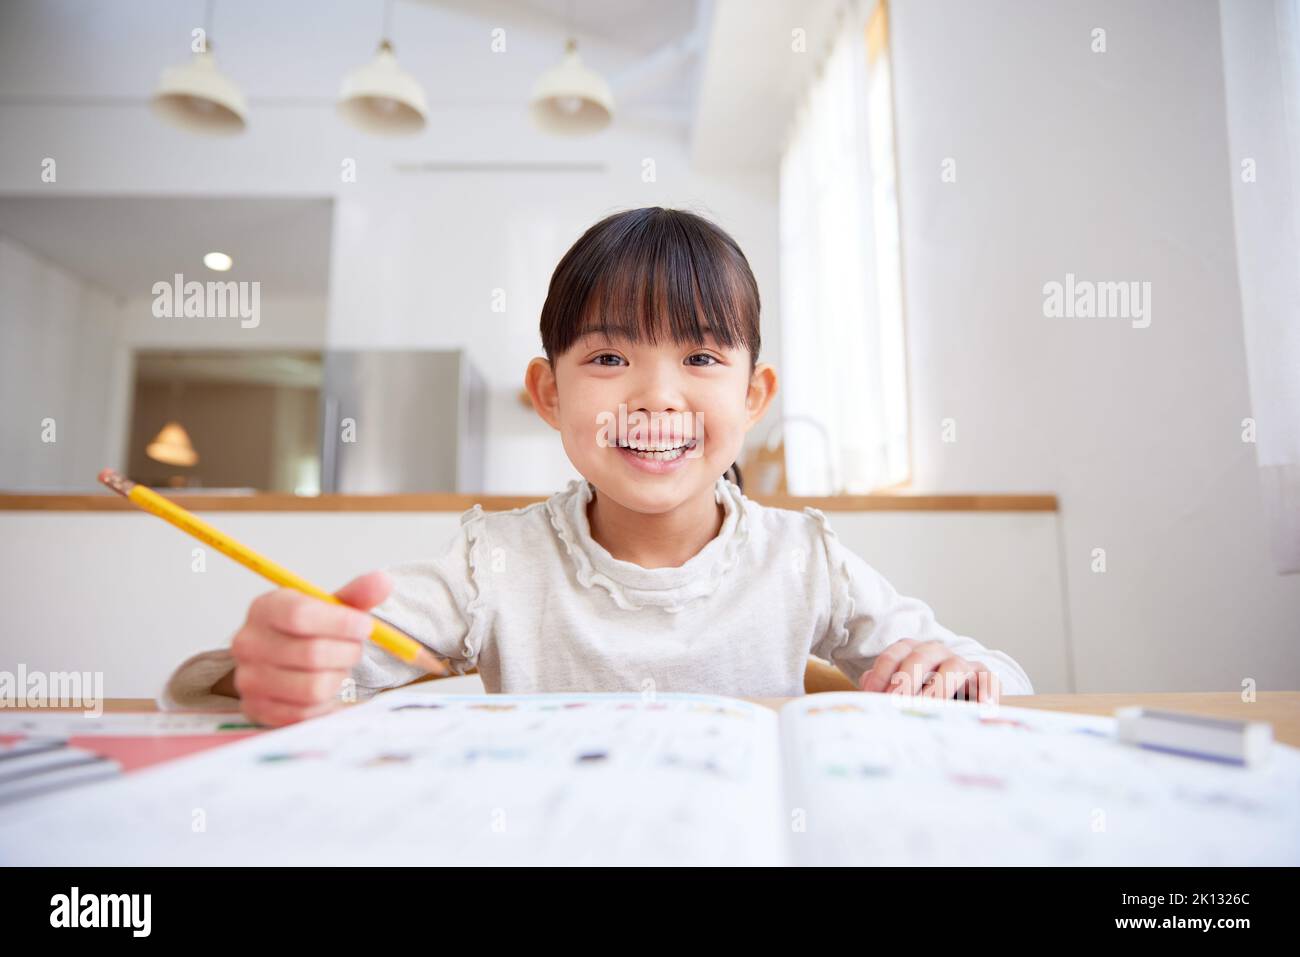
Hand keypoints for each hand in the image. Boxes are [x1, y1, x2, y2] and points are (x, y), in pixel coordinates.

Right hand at [228, 571, 393, 726]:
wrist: (276, 660)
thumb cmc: (305, 630)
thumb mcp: (326, 607)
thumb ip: (355, 595)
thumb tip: (383, 581)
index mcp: (265, 608)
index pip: (300, 615)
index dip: (341, 622)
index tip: (365, 625)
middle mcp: (248, 643)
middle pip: (312, 653)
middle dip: (348, 652)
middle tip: (356, 648)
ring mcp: (249, 678)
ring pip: (313, 687)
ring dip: (339, 678)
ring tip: (340, 667)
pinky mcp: (257, 708)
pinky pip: (306, 713)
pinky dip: (326, 702)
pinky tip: (326, 685)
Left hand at [857, 638, 1001, 702]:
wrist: (960, 695)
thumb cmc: (921, 693)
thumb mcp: (901, 691)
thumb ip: (883, 688)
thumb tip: (866, 691)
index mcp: (911, 651)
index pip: (894, 654)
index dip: (881, 673)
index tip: (872, 695)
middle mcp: (936, 652)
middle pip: (920, 657)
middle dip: (906, 679)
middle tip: (896, 702)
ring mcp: (961, 662)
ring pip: (953, 666)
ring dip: (939, 688)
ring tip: (929, 708)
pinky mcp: (984, 676)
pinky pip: (988, 679)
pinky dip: (985, 691)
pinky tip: (980, 707)